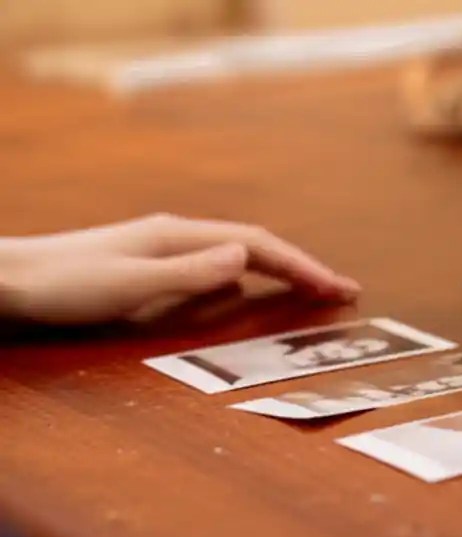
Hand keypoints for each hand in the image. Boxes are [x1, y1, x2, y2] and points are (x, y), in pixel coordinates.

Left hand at [0, 214, 360, 324]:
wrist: (8, 280)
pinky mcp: (151, 265)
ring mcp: (164, 248)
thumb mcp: (130, 283)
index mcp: (179, 236)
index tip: (339, 289)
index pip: (258, 245)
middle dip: (303, 266)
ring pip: (239, 254)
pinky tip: (251, 290)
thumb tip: (247, 256)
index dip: (303, 266)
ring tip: (312, 289)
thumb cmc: (63, 285)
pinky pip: (218, 266)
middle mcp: (177, 236)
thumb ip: (190, 272)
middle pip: (256, 245)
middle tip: (343, 290)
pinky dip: (250, 277)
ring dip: (280, 270)